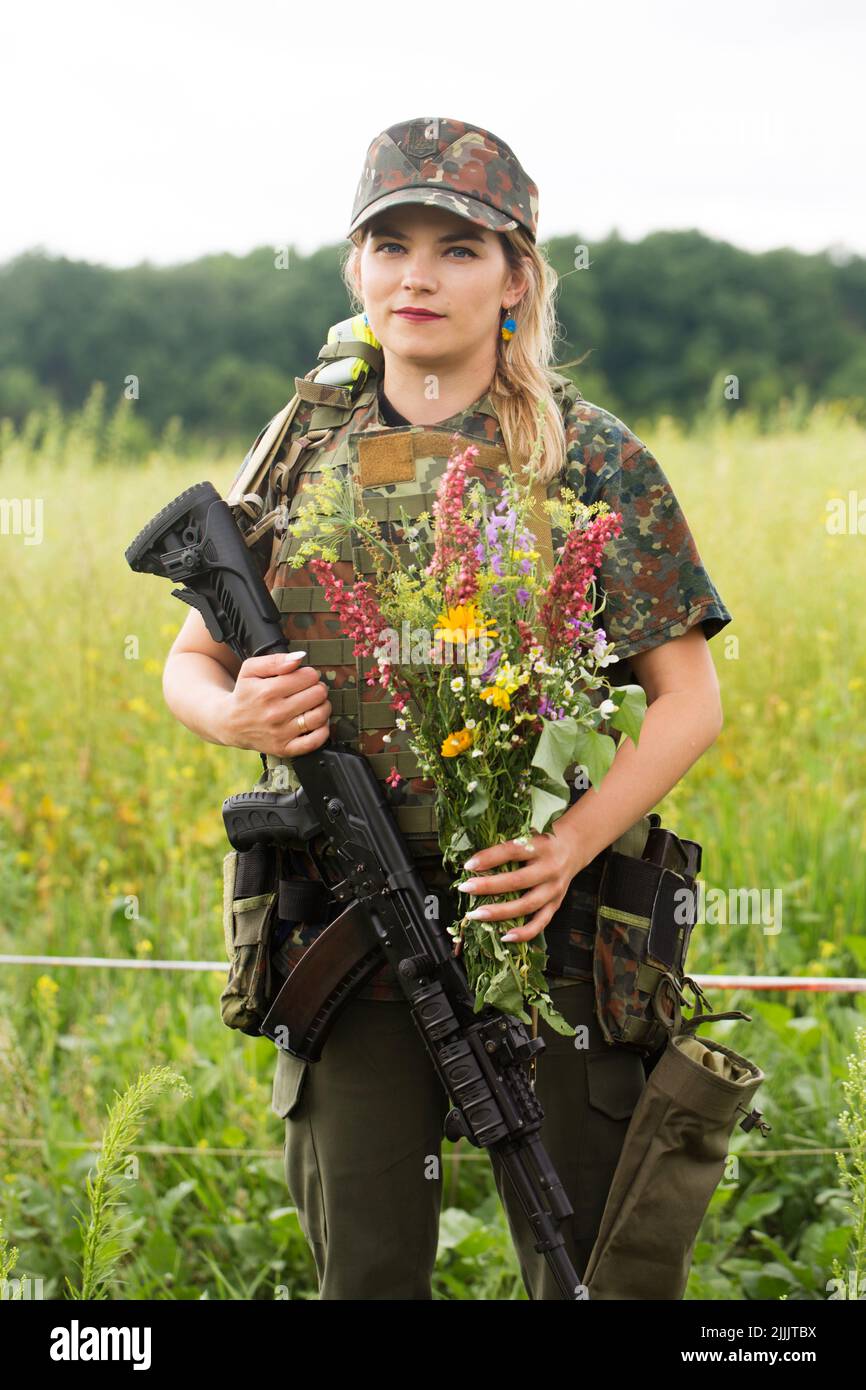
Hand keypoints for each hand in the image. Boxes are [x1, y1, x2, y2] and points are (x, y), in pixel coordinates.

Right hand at [222, 651, 330, 755]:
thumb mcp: (250, 669)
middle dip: (318, 688)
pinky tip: (316, 721)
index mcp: (267, 691)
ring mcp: (280, 733)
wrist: (230, 723)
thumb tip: (299, 658)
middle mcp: (274, 713)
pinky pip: (315, 741)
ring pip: (319, 716)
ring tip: (316, 703)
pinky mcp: (284, 748)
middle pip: (317, 694)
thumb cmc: (244, 693)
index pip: (308, 677)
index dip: (310, 674)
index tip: (304, 677)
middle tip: (311, 689)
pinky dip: (323, 730)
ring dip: (324, 706)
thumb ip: (275, 660)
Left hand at [455, 821, 585, 942]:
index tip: (468, 865)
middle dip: (488, 886)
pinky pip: (541, 922)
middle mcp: (550, 868)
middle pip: (517, 881)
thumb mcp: (528, 833)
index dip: (489, 858)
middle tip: (465, 888)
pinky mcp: (556, 903)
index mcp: (541, 846)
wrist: (574, 846)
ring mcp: (554, 889)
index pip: (512, 851)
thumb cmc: (543, 839)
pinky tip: (505, 937)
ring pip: (527, 905)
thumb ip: (507, 845)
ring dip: (500, 912)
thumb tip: (474, 862)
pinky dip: (524, 933)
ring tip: (476, 914)